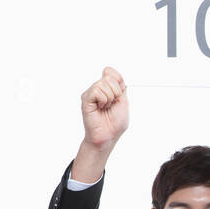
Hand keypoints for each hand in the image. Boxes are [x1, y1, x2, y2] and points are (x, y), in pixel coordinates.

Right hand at [73, 67, 128, 181]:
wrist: (107, 136)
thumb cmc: (115, 123)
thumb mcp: (123, 102)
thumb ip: (120, 86)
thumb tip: (110, 72)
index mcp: (107, 88)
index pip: (111, 72)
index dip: (118, 82)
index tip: (118, 96)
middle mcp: (98, 89)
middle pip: (109, 77)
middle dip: (116, 93)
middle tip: (111, 105)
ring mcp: (91, 93)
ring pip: (104, 84)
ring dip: (109, 98)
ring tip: (105, 108)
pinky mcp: (86, 98)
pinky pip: (97, 91)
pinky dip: (103, 100)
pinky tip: (100, 108)